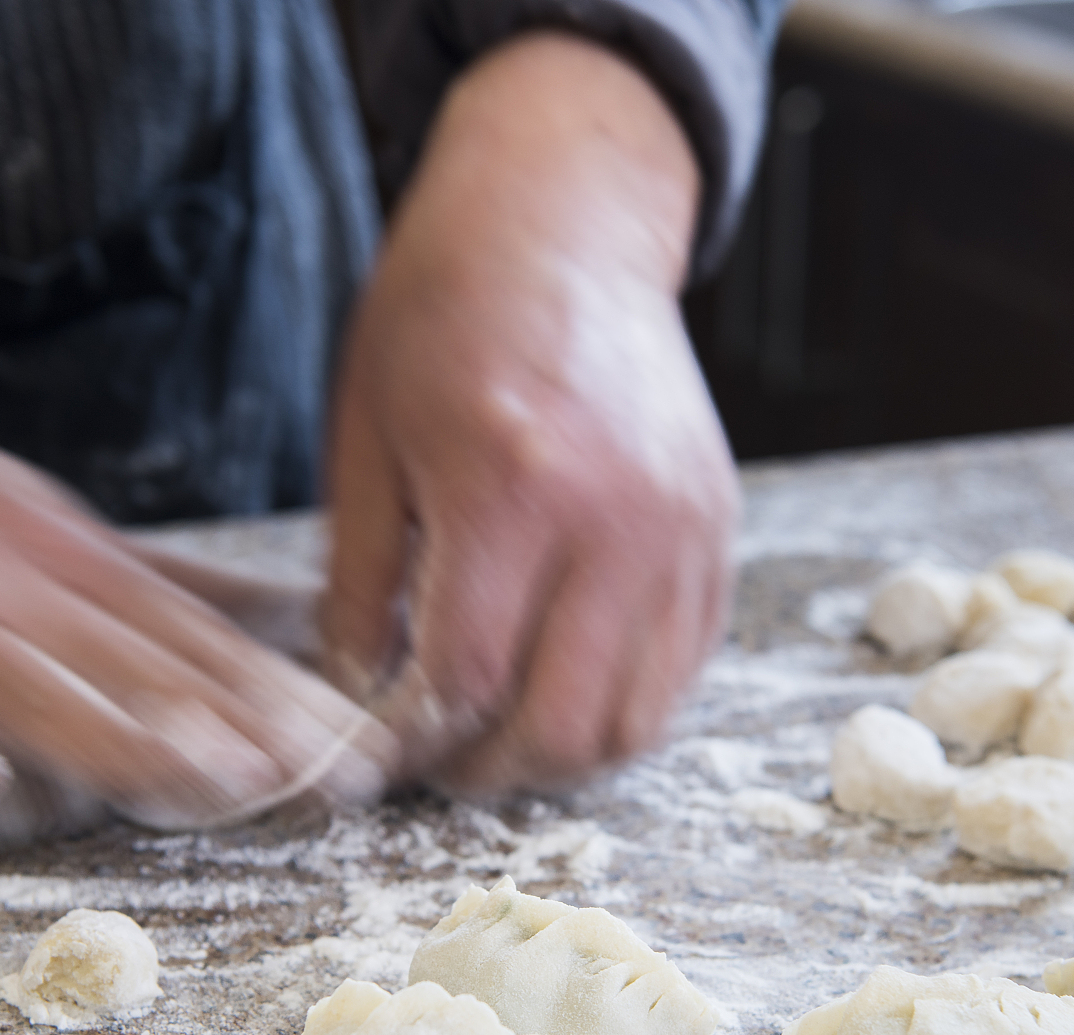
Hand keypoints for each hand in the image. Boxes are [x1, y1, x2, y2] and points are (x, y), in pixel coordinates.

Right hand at [0, 237, 392, 826]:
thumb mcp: (52, 521)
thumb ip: (165, 584)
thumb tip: (290, 611)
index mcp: (69, 561)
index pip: (198, 640)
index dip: (288, 699)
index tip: (369, 748)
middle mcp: (5, 584)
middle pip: (136, 665)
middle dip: (241, 725)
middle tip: (329, 777)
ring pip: (24, 680)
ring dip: (119, 732)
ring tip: (207, 779)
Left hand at [322, 33, 738, 792]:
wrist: (565, 225)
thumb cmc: (445, 313)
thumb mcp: (366, 436)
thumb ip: (356, 581)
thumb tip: (356, 696)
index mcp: (510, 485)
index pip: (468, 680)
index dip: (415, 741)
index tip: (381, 747)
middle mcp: (616, 518)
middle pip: (560, 726)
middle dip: (486, 771)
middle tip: (438, 759)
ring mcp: (682, 532)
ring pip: (633, 723)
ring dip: (559, 755)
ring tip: (501, 733)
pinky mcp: (717, 535)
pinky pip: (680, 673)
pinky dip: (618, 705)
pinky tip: (560, 681)